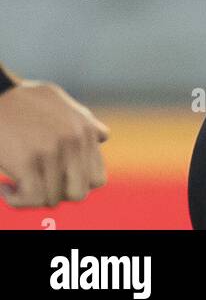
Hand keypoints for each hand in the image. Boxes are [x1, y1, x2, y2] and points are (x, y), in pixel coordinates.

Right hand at [0, 80, 108, 207]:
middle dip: (57, 194)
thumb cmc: (24, 100)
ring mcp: (52, 152)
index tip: (56, 180)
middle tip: (38, 184)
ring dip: (31, 197)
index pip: (97, 179)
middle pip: (78, 193)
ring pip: (52, 199)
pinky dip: (15, 199)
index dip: (75, 185)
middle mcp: (75, 142)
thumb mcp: (64, 105)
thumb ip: (85, 123)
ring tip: (17, 182)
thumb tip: (102, 137)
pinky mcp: (27, 161)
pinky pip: (31, 199)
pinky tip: (5, 185)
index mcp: (86, 131)